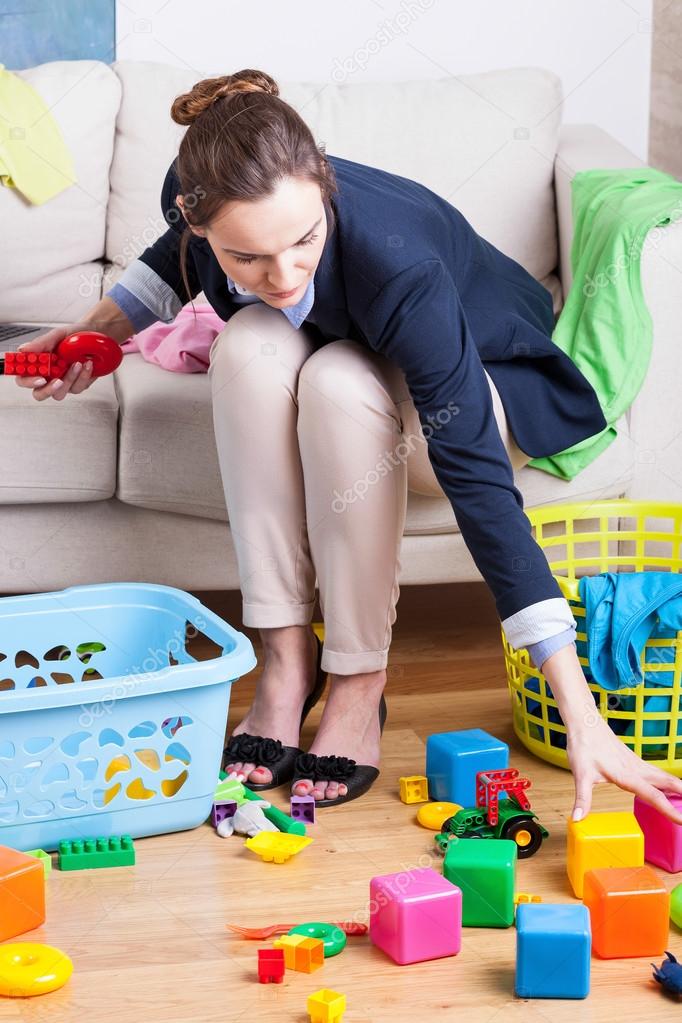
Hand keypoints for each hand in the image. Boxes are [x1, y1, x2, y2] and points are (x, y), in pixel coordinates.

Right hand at [13, 325, 95, 401]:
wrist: (94, 336)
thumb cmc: (73, 336)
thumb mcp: (57, 335)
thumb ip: (41, 343)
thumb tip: (23, 349)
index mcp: (38, 364)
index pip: (23, 378)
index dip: (27, 381)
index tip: (39, 378)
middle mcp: (48, 376)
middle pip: (39, 394)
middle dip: (48, 390)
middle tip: (58, 380)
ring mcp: (63, 382)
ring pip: (60, 393)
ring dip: (69, 378)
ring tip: (77, 363)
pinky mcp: (77, 385)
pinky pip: (78, 388)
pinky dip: (83, 376)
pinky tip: (87, 364)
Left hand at [566, 714, 681, 823]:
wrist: (584, 722)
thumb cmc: (583, 745)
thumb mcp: (581, 774)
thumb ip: (582, 798)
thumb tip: (577, 819)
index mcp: (627, 774)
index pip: (653, 795)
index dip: (669, 810)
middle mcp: (636, 768)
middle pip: (668, 782)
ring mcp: (636, 763)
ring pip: (664, 776)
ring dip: (678, 787)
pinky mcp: (634, 760)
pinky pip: (656, 773)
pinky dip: (668, 782)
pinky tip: (669, 787)